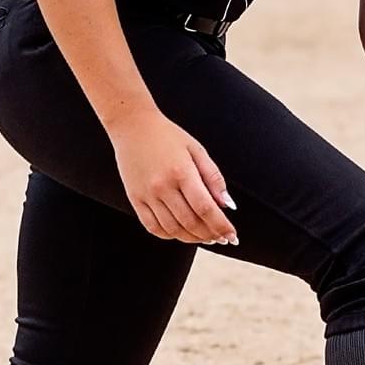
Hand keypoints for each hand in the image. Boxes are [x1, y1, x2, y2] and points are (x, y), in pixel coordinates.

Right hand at [110, 113, 236, 244]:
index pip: (205, 208)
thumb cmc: (168, 136)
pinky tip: (182, 233)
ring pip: (173, 229)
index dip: (221, 226)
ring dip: (192, 238)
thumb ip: (213, 178)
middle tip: (221, 237)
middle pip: (190, 222)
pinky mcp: (135, 199)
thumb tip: (227, 205)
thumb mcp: (197, 150)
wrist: (132, 126)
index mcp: (182, 172)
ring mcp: (147, 195)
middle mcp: (162, 186)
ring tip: (205, 237)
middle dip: (210, 234)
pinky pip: (153, 227)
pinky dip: (170, 235)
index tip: (232, 235)